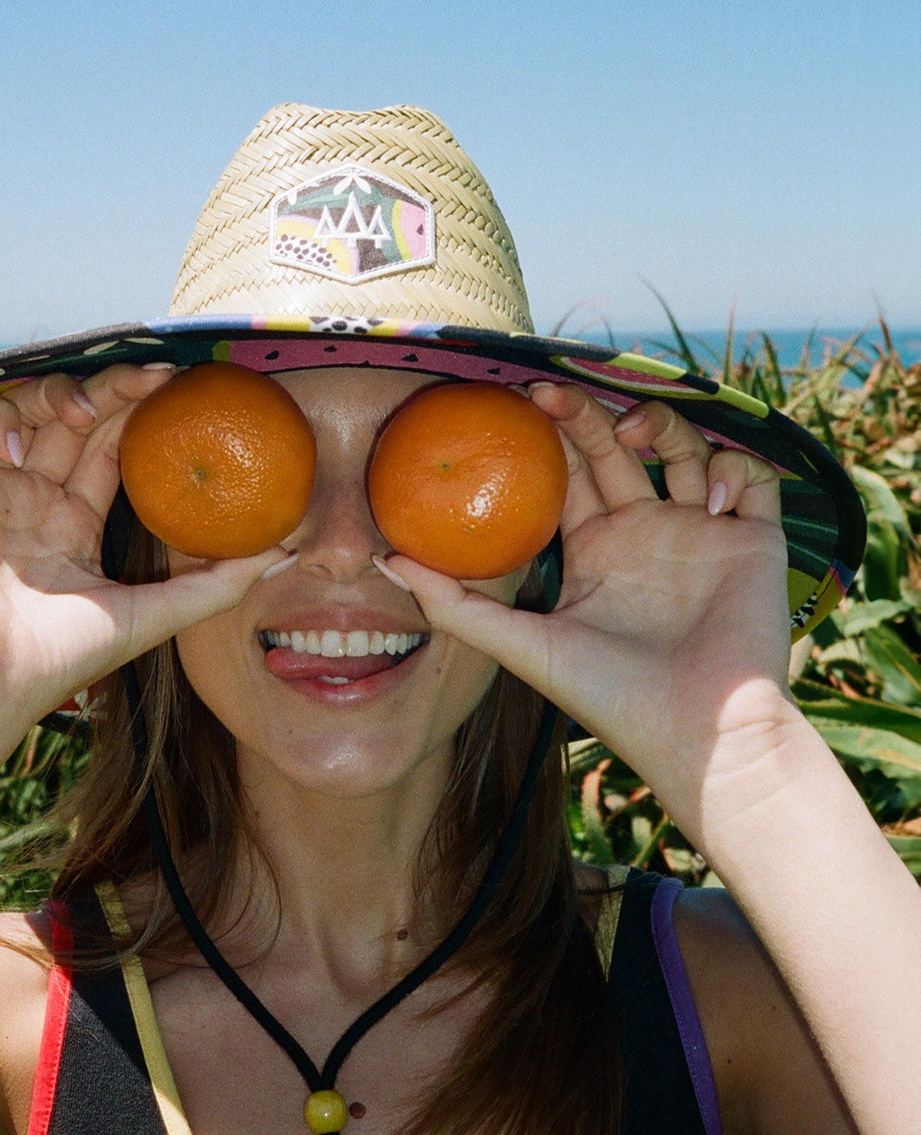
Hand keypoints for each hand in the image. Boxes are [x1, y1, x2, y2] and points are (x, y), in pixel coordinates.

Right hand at [0, 364, 285, 727]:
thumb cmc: (60, 659)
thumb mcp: (152, 616)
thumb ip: (216, 584)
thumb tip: (283, 553)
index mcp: (72, 524)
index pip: (111, 450)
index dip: (143, 416)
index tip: (182, 391)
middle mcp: (30, 499)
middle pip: (74, 422)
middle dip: (115, 392)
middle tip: (156, 377)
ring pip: (23, 409)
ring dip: (58, 395)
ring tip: (87, 409)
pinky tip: (23, 443)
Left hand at [381, 381, 795, 813]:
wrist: (698, 740)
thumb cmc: (610, 699)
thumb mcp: (523, 645)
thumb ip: (454, 605)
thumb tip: (381, 563)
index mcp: (595, 550)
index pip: (569, 474)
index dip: (548, 436)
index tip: (517, 401)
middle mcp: (646, 532)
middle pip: (619, 450)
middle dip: (590, 414)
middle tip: (552, 395)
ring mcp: (701, 533)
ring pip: (685, 448)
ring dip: (664, 425)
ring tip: (638, 432)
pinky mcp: (754, 540)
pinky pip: (751, 479)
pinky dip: (734, 468)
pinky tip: (708, 497)